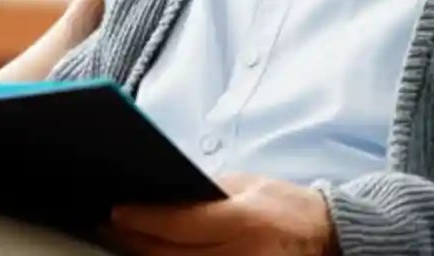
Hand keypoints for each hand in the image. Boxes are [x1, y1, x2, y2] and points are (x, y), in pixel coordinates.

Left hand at [107, 174, 337, 255]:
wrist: (325, 236)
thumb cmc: (280, 204)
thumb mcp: (243, 186)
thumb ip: (203, 193)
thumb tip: (156, 194)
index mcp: (244, 221)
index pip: (179, 224)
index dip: (142, 219)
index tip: (115, 211)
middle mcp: (241, 255)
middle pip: (170, 255)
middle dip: (134, 241)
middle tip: (108, 227)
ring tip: (125, 241)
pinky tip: (153, 254)